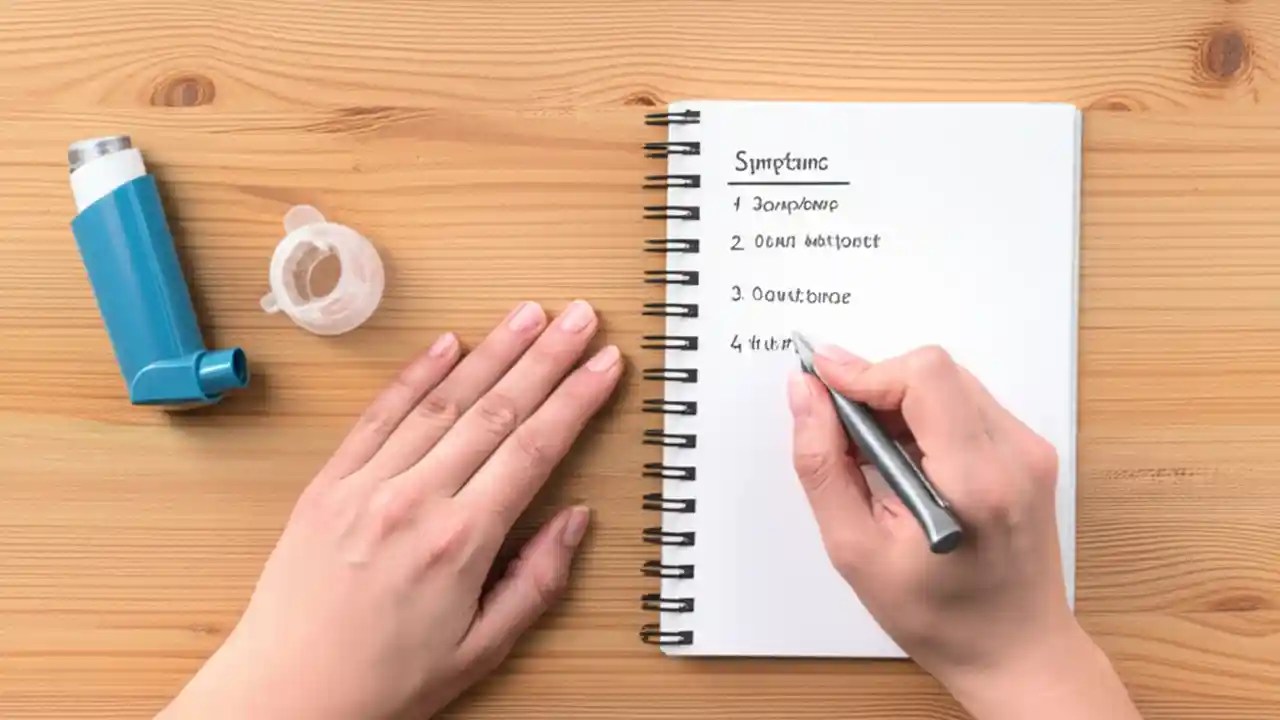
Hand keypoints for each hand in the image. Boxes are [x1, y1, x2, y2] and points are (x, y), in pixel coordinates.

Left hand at [159, 300, 622, 719]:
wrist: (286, 694)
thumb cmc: (382, 682)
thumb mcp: (481, 650)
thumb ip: (536, 581)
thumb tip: (574, 520)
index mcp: (460, 544)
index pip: (535, 449)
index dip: (576, 399)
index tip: (604, 364)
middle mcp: (414, 502)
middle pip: (496, 411)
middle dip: (546, 357)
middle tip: (579, 318)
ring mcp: (367, 486)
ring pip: (442, 401)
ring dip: (491, 351)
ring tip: (527, 316)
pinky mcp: (328, 483)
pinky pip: (377, 415)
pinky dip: (414, 375)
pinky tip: (446, 344)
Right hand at [787, 345, 1140, 719]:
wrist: (1015, 650)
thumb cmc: (940, 617)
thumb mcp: (855, 550)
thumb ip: (822, 465)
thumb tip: (805, 394)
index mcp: (976, 482)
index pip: (923, 378)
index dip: (864, 370)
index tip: (819, 380)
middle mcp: (1015, 455)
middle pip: (934, 372)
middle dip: (876, 387)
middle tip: (839, 430)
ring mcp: (1030, 449)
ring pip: (949, 380)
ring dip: (899, 401)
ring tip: (873, 456)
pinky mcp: (1030, 450)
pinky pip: (966, 402)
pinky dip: (925, 417)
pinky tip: (906, 462)